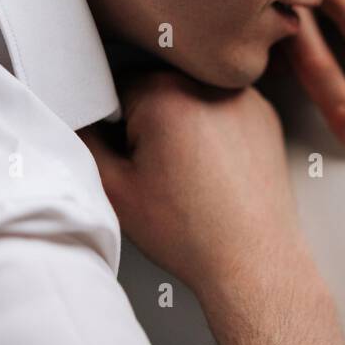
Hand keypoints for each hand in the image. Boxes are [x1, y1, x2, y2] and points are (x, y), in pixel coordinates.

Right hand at [80, 70, 344, 344]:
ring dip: (181, 121)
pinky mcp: (264, 116)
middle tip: (155, 167)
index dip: (112, 123)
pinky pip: (224, 109)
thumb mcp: (115, 189)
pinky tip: (213, 167)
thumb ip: (86, 141)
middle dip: (147, 119)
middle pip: (157, 87)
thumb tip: (80, 118)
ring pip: (192, 97)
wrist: (252, 259)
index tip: (123, 153)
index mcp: (165, 93)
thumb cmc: (188, 232)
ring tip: (188, 171)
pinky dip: (213, 128)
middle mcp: (208, 86)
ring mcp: (243, 98)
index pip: (116, 86)